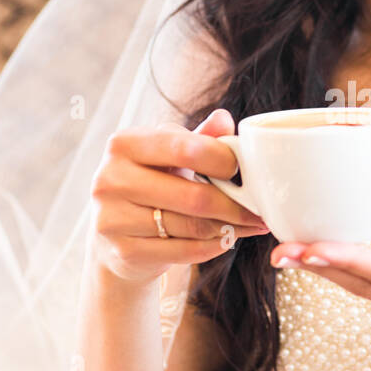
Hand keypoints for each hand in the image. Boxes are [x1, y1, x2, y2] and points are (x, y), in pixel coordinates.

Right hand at [90, 109, 268, 285]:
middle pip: (194, 197)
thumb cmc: (150, 181)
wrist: (112, 231)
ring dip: (229, 227)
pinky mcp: (123, 251)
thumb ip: (197, 137)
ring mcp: (113, 219)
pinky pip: (184, 251)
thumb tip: (224, 118)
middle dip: (234, 205)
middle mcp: (111, 179)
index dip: (222, 160)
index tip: (242, 169)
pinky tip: (226, 239)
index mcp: (124, 144)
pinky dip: (212, 246)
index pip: (185, 149)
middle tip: (259, 209)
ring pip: (192, 227)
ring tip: (250, 224)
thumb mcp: (168, 153)